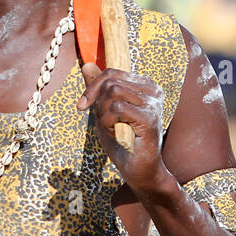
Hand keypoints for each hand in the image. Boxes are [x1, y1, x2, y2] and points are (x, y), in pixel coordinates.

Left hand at [78, 63, 167, 190]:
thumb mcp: (105, 111)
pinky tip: (117, 134)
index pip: (112, 72)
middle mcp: (153, 91)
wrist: (139, 171)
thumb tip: (87, 64)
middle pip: (110, 82)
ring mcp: (153, 103)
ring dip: (104, 115)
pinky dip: (108, 123)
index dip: (92, 87)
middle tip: (105, 124)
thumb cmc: (122, 142)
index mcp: (145, 85)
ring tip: (113, 129)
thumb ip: (98, 89)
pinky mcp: (150, 118)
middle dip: (98, 104)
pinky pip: (117, 109)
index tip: (82, 106)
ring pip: (112, 93)